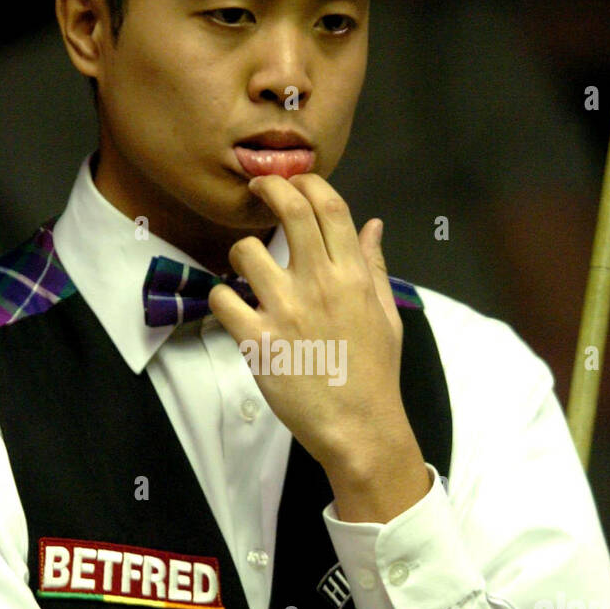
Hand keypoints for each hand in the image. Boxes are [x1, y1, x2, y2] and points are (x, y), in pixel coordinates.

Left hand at [207, 173, 408, 472]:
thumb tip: (372, 224)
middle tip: (256, 189)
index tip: (294, 181)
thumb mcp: (387, 315)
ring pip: (246, 251)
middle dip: (268, 187)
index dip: (308, 182)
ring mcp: (286, 311)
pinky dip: (222, 299)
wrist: (360, 428)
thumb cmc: (375, 374)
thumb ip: (374, 266)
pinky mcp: (258, 342)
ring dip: (243, 253)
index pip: (329, 206)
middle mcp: (319, 284)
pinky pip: (223, 300)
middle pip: (289, 210)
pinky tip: (234, 309)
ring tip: (248, 269)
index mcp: (353, 276)